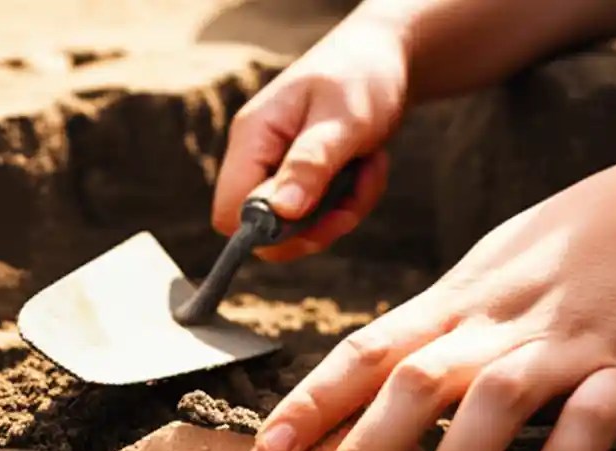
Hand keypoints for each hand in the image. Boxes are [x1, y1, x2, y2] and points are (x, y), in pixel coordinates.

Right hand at [211, 13, 407, 261]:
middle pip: (267, 231)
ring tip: (369, 168)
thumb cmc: (362, 77)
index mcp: (252, 137)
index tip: (312, 217)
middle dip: (317, 225)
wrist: (386, 56)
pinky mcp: (304, 179)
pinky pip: (323, 216)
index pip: (229, 211)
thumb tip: (280, 212)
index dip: (265, 229)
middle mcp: (258, 157)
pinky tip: (369, 166)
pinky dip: (353, 201)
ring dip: (343, 210)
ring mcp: (281, 170)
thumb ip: (311, 165)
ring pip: (301, 228)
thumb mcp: (344, 120)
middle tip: (353, 197)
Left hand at [255, 159, 615, 450]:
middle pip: (416, 383)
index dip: (315, 400)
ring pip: (496, 401)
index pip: (369, 348)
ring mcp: (566, 341)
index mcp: (457, 300)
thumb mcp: (486, 271)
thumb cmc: (569, 244)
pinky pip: (591, 419)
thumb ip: (433, 327)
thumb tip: (373, 379)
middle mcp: (500, 320)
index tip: (269, 450)